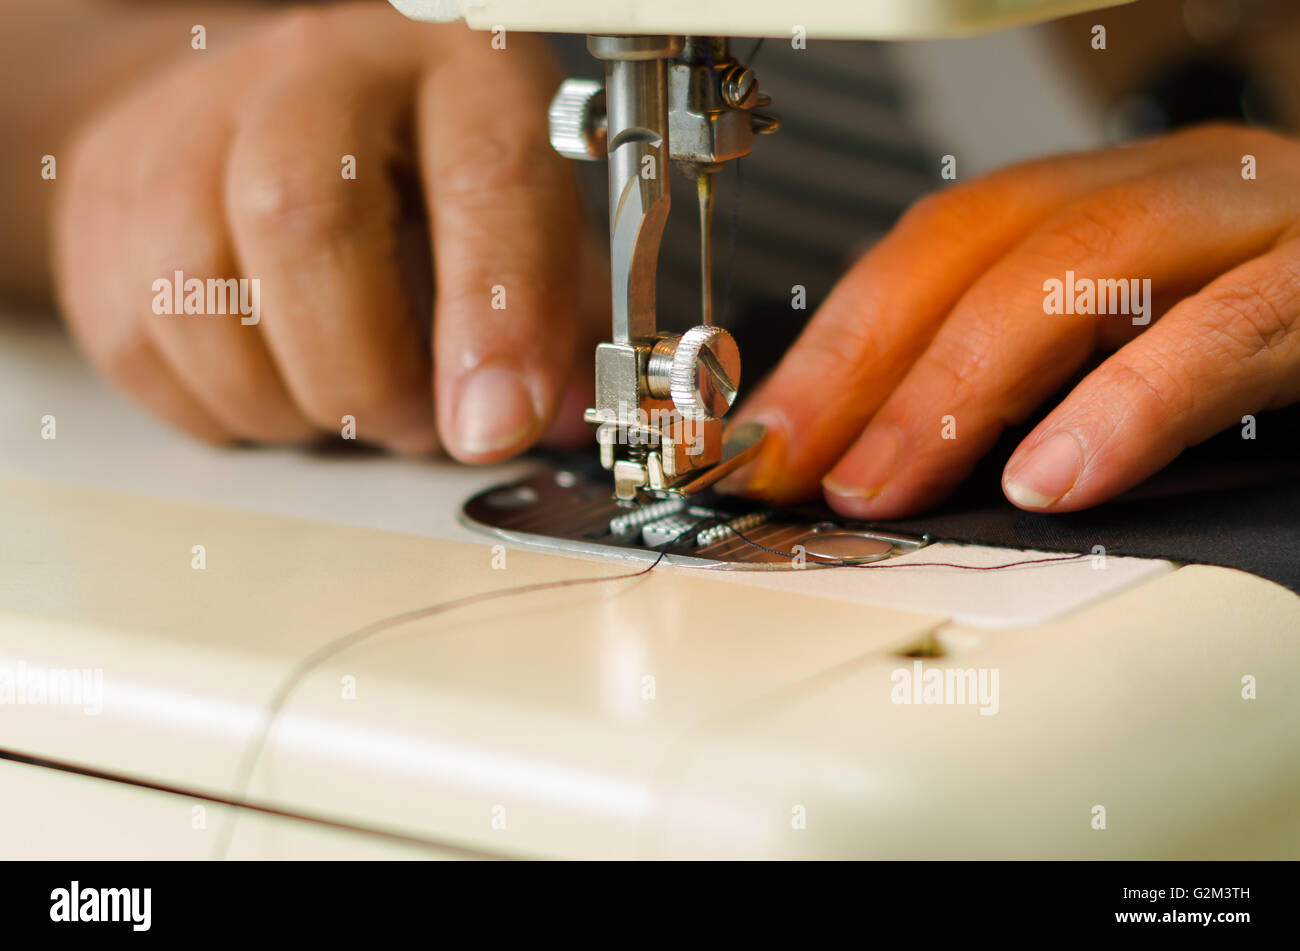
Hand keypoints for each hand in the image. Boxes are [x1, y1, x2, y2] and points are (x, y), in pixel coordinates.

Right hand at [54, 2, 601, 459]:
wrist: (262, 110)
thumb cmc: (420, 176)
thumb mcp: (523, 220)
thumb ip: (555, 319)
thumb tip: (560, 425)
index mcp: (457, 71)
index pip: (486, 176)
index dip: (496, 315)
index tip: (494, 426)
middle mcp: (318, 74)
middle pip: (306, 227)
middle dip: (369, 378)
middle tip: (415, 426)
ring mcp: (192, 123)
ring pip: (200, 299)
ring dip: (290, 403)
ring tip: (347, 401)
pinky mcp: (107, 195)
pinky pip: (140, 344)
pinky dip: (221, 403)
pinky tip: (275, 380)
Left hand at [725, 123, 1299, 514]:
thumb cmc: (1265, 335)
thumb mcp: (1116, 352)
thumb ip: (1013, 394)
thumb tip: (870, 470)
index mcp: (1105, 206)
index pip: (931, 251)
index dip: (832, 346)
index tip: (754, 441)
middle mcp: (1176, 191)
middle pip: (983, 244)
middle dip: (867, 365)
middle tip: (791, 468)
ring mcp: (1266, 225)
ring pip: (1090, 267)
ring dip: (963, 384)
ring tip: (884, 484)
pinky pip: (1238, 332)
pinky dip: (1138, 402)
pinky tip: (1060, 475)